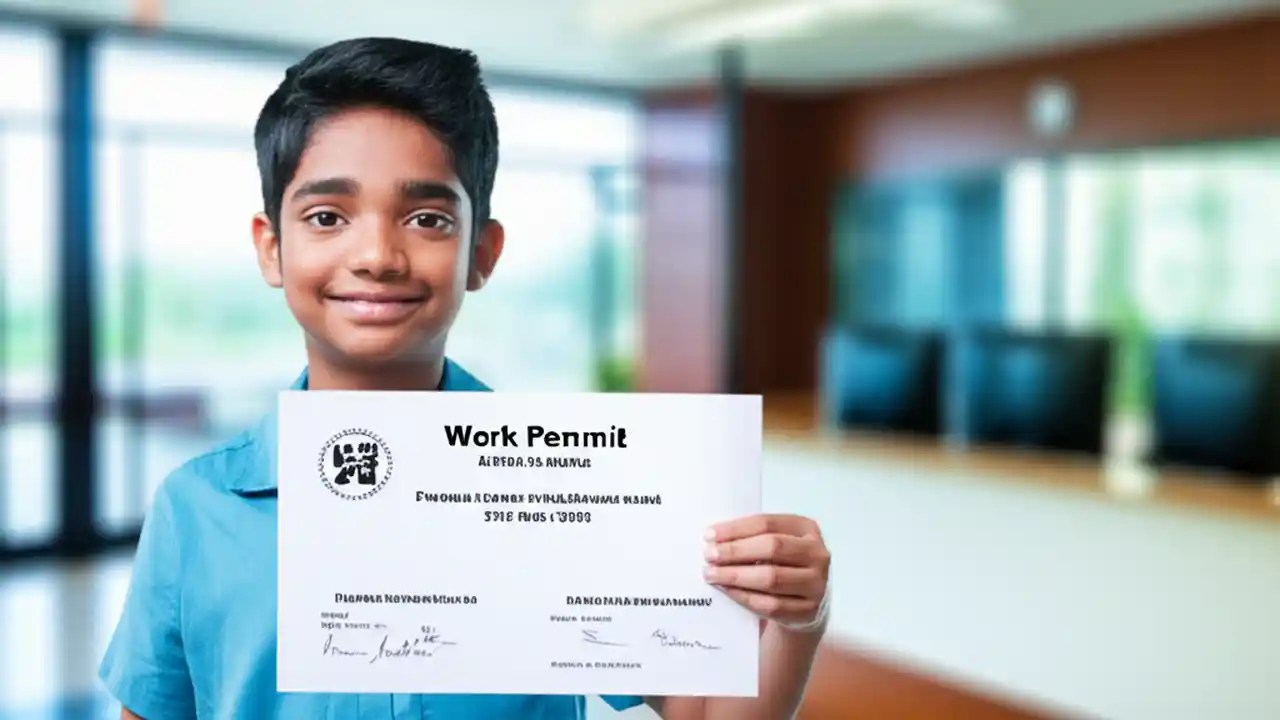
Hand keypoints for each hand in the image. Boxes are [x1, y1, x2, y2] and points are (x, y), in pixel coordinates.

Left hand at [703, 514, 829, 629]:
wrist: (805, 600)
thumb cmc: (782, 564)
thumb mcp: (776, 543)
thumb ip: (752, 538)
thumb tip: (713, 539)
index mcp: (806, 528)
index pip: (767, 523)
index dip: (737, 529)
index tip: (709, 535)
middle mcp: (817, 554)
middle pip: (772, 548)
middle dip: (735, 551)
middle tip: (709, 556)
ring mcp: (816, 584)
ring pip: (772, 578)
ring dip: (736, 576)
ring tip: (712, 574)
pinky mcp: (808, 610)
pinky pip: (772, 604)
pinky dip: (745, 597)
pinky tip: (727, 590)